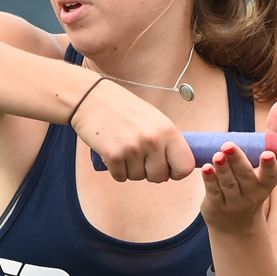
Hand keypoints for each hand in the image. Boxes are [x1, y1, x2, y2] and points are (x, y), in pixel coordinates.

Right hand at [72, 79, 196, 182]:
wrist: (91, 98)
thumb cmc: (125, 110)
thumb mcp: (154, 120)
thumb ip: (166, 143)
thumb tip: (172, 173)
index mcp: (168, 130)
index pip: (185, 166)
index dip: (177, 172)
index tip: (168, 168)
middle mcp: (153, 140)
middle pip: (160, 177)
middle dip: (150, 172)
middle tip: (140, 157)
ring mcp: (133, 149)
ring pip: (138, 178)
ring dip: (131, 169)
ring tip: (124, 148)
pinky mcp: (113, 156)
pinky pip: (120, 177)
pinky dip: (116, 170)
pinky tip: (113, 152)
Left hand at [200, 98, 276, 233]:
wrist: (236, 225)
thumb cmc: (252, 184)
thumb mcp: (264, 162)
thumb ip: (273, 133)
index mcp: (266, 184)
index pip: (271, 176)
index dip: (269, 165)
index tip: (268, 154)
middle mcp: (252, 195)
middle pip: (245, 177)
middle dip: (238, 162)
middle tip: (228, 146)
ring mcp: (234, 203)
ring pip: (228, 184)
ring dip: (222, 169)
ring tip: (217, 156)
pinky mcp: (216, 206)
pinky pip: (213, 192)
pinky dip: (209, 180)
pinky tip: (205, 168)